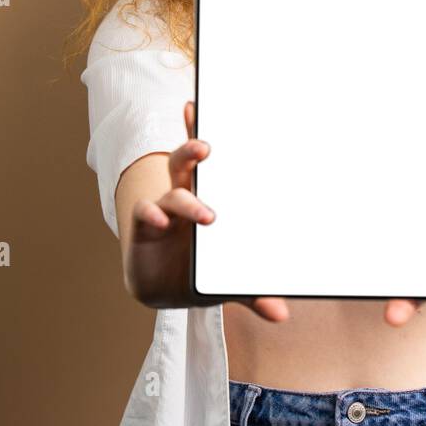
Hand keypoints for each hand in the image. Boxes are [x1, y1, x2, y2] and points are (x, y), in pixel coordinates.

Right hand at [122, 101, 290, 321]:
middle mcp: (185, 197)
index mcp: (208, 197)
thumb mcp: (229, 278)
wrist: (164, 289)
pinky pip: (147, 215)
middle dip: (193, 149)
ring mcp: (164, 211)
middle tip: (206, 147)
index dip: (206, 135)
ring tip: (207, 215)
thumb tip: (281, 314)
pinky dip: (154, 215)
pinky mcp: (144, 229)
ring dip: (188, 201)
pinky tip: (163, 221)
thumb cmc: (199, 268)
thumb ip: (253, 292)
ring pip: (173, 192)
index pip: (208, 162)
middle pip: (186, 163)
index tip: (209, 111)